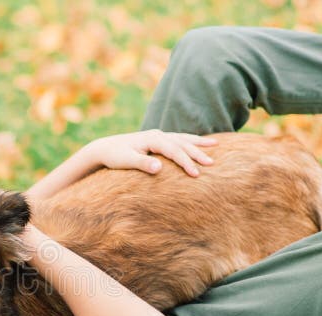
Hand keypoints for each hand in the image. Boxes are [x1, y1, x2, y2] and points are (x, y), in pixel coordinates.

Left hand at [84, 129, 217, 176]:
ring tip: (216, 145)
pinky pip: (178, 139)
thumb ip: (142, 164)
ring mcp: (159, 136)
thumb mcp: (126, 161)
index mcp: (152, 139)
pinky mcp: (158, 140)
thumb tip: (159, 168)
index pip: (174, 150)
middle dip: (197, 153)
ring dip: (199, 143)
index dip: (185, 162)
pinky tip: (200, 142)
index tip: (196, 174)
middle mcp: (158, 135)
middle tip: (211, 164)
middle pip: (182, 143)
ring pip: (183, 138)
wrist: (106, 148)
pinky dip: (190, 140)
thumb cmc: (115, 156)